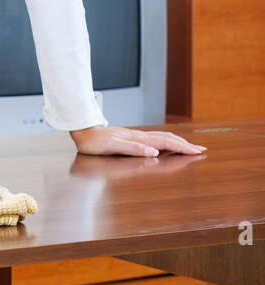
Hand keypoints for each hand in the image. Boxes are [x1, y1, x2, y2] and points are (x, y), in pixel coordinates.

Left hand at [70, 125, 205, 157]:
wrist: (83, 132)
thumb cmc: (95, 143)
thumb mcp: (112, 147)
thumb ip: (133, 149)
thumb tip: (154, 152)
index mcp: (139, 139)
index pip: (166, 143)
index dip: (182, 148)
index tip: (197, 152)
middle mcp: (140, 136)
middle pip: (168, 139)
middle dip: (185, 145)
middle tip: (201, 150)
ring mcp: (137, 136)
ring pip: (163, 137)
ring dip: (178, 142)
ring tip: (189, 146)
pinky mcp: (132, 138)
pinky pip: (155, 139)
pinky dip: (166, 142)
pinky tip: (167, 145)